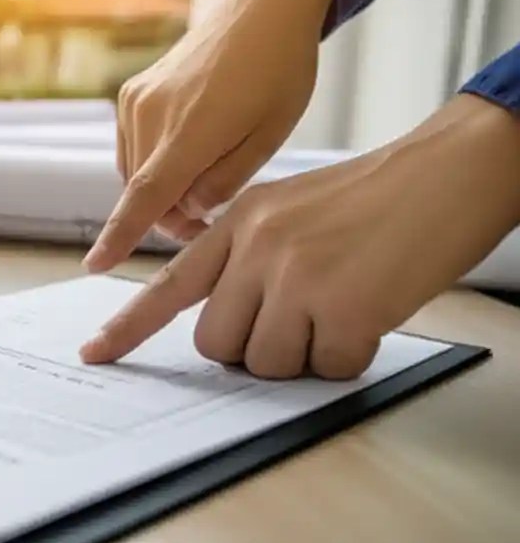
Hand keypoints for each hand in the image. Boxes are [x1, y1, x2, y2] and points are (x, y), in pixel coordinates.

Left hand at [80, 94, 519, 379]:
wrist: (449, 173)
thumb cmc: (375, 198)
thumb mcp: (289, 208)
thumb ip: (246, 254)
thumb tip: (227, 319)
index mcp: (238, 221)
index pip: (169, 283)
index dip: (128, 326)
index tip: (94, 354)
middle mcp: (256, 246)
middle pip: (218, 344)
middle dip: (254, 349)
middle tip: (300, 321)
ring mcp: (296, 275)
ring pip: (268, 363)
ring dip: (305, 354)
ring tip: (342, 306)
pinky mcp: (342, 306)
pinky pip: (327, 368)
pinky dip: (349, 357)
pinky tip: (371, 314)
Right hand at [84, 0, 335, 270]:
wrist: (261, 10)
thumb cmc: (279, 71)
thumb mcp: (271, 135)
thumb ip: (226, 181)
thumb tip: (188, 208)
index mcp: (193, 129)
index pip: (147, 196)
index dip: (121, 235)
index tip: (95, 264)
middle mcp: (153, 113)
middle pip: (143, 192)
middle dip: (170, 216)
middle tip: (210, 218)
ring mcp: (136, 101)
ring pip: (135, 174)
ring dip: (161, 191)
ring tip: (203, 182)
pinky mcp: (131, 93)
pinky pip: (133, 149)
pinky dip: (153, 165)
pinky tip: (186, 154)